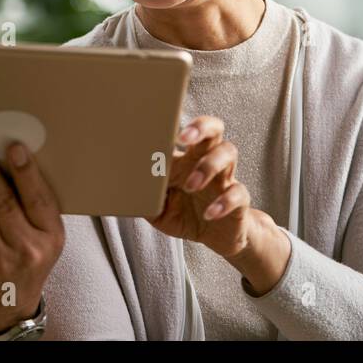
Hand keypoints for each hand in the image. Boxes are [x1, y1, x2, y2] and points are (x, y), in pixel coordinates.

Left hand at [0, 140, 64, 335]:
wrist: (3, 312)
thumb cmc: (24, 261)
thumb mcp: (42, 240)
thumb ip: (32, 208)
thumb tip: (7, 158)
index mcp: (51, 236)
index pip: (38, 199)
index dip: (26, 172)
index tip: (13, 147)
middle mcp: (27, 249)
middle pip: (2, 202)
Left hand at [148, 116, 254, 259]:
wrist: (218, 237)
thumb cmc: (187, 215)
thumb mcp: (160, 210)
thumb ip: (145, 199)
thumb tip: (123, 191)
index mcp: (188, 160)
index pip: (187, 131)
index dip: (177, 125)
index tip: (162, 126)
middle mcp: (208, 162)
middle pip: (213, 129)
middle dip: (200, 127)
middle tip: (184, 138)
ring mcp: (226, 179)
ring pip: (228, 153)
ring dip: (208, 166)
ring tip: (191, 186)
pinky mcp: (239, 200)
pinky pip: (238, 193)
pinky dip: (223, 202)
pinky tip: (209, 213)